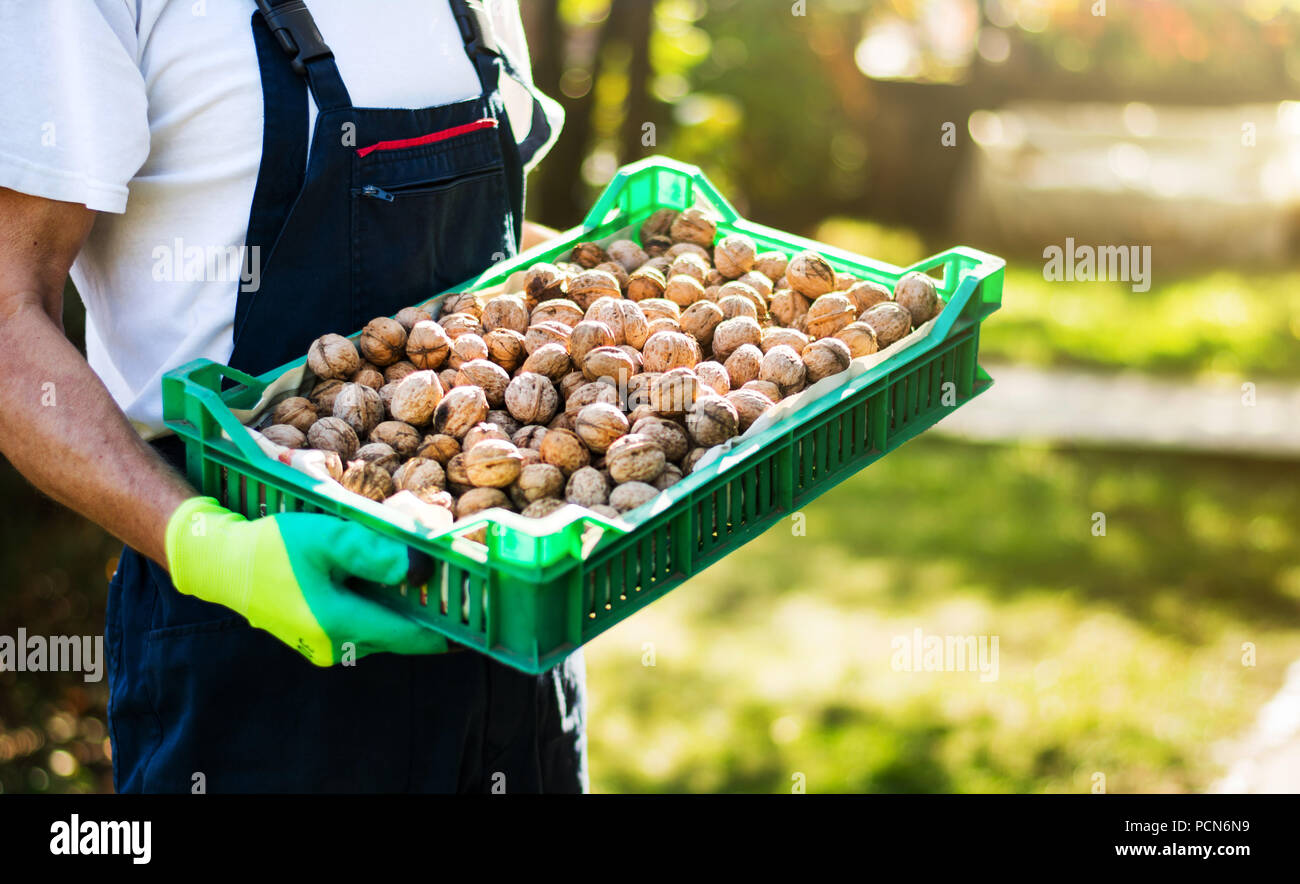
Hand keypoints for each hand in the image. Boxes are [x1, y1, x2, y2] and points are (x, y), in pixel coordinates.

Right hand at [165, 497, 445, 664]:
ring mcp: (324, 646)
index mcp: (340, 623)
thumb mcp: (326, 537)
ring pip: (381, 629)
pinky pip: (362, 625)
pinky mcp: (316, 637)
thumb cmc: (272, 547)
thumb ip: (372, 551)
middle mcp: (336, 646)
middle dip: (427, 612)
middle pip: (399, 633)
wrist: (220, 563)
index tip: (478, 616)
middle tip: (458, 588)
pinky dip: (379, 607)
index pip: (411, 635)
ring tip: (424, 578)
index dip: (448, 628)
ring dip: (402, 608)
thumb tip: (415, 568)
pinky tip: (385, 581)